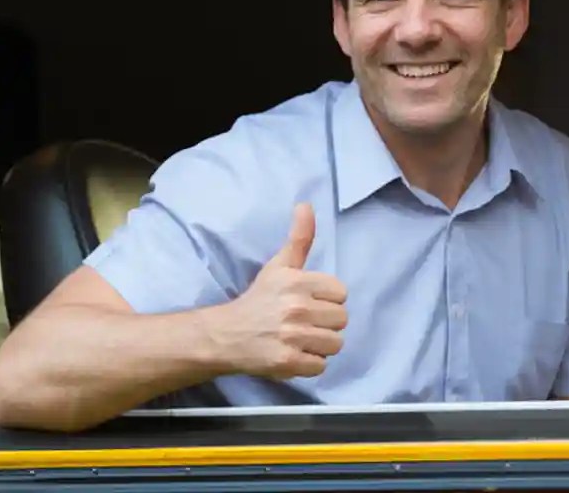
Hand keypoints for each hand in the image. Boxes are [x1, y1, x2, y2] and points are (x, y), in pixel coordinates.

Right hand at [214, 203, 347, 378]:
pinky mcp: (288, 362)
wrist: (226, 334)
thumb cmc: (258, 298)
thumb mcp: (279, 265)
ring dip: (320, 344)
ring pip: (335, 344)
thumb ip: (300, 237)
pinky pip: (321, 365)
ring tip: (300, 338)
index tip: (309, 301)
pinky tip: (294, 353)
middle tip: (304, 322)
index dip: (327, 299)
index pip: (341, 294)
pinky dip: (309, 363)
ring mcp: (292, 337)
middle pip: (341, 320)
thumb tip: (306, 204)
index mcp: (297, 282)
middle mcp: (296, 308)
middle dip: (325, 323)